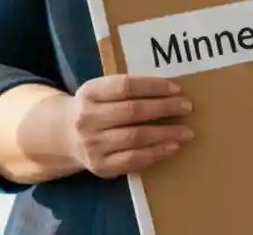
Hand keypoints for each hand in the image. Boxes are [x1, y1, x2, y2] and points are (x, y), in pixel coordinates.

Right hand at [65, 75, 193, 177]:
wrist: (64, 135)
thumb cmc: (96, 107)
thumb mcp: (102, 90)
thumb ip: (128, 88)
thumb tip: (172, 89)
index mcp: (90, 92)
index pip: (125, 86)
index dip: (154, 86)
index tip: (178, 88)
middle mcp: (88, 118)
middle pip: (132, 111)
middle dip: (164, 108)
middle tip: (188, 107)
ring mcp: (92, 144)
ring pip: (134, 137)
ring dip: (165, 133)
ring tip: (187, 131)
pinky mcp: (99, 166)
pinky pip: (131, 160)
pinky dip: (155, 154)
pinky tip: (172, 147)